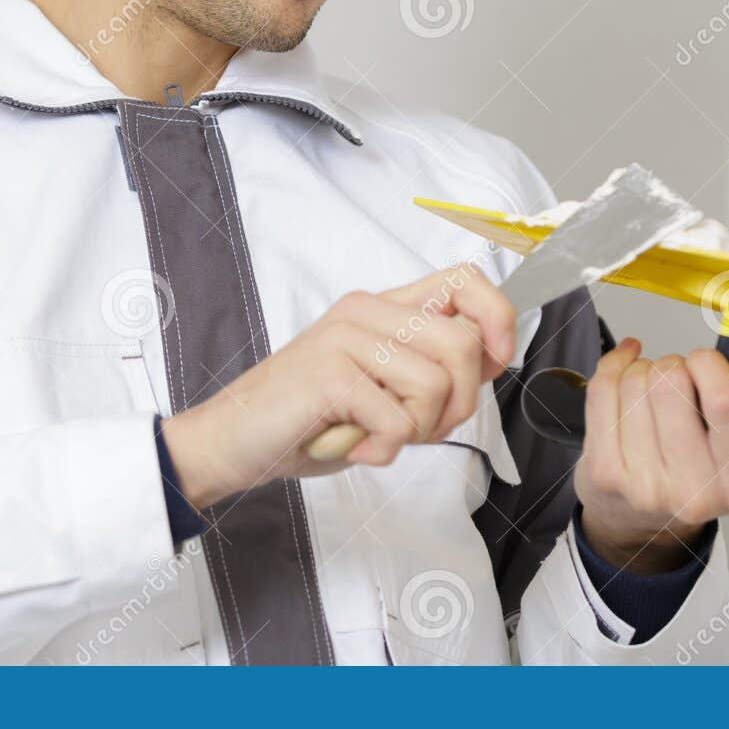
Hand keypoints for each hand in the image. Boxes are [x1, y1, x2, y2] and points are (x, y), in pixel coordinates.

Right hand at [161, 262, 517, 508]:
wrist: (232, 440)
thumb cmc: (307, 418)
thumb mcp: (379, 385)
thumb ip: (427, 367)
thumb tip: (491, 358)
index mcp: (382, 306)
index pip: (464, 280)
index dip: (497, 319)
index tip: (496, 362)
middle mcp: (365, 311)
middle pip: (462, 342)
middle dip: (457, 404)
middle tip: (417, 428)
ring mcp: (345, 338)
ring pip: (435, 384)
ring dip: (417, 430)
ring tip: (378, 437)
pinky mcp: (329, 374)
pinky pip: (397, 420)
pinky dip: (383, 448)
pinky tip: (354, 447)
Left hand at [573, 338, 728, 572]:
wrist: (643, 516)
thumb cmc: (710, 463)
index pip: (727, 402)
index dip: (710, 366)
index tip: (707, 365)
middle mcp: (697, 491)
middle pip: (671, 381)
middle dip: (675, 369)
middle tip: (681, 388)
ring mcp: (646, 485)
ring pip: (635, 382)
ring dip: (644, 374)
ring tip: (656, 396)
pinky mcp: (604, 473)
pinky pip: (603, 389)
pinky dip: (614, 370)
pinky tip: (627, 381)